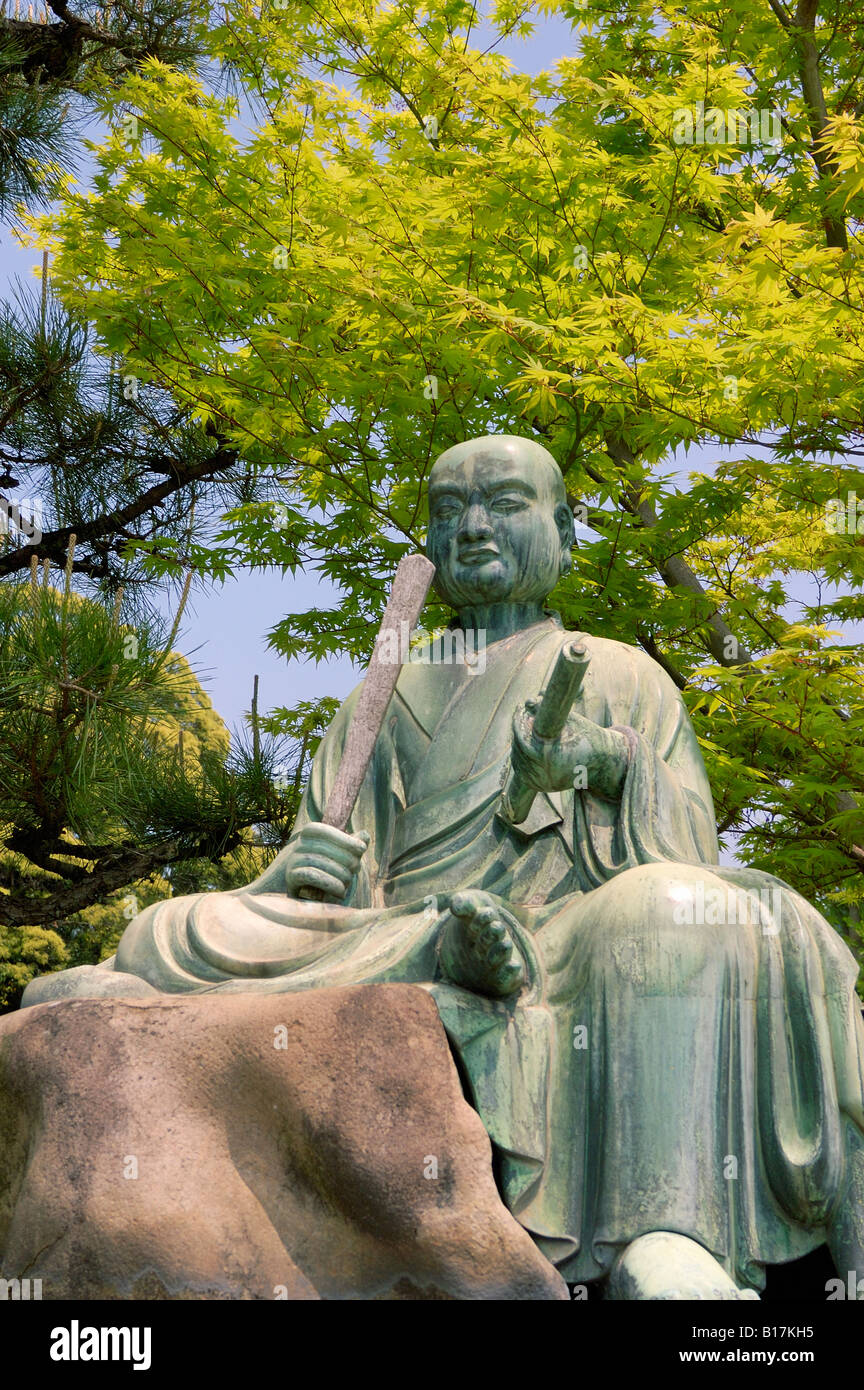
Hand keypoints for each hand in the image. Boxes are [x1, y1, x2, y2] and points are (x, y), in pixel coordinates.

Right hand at [282, 822, 369, 900]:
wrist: (306, 891)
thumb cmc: (328, 868)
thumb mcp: (342, 854)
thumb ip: (353, 844)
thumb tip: (365, 834)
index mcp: (309, 833)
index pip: (327, 831)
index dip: (346, 839)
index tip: (362, 849)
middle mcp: (298, 844)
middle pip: (326, 848)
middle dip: (347, 860)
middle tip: (356, 870)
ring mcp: (293, 860)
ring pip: (321, 862)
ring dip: (341, 874)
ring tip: (348, 883)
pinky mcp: (291, 877)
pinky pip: (311, 876)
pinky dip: (330, 884)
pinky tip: (341, 892)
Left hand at [511, 701, 629, 800]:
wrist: (602, 764)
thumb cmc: (587, 738)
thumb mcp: (572, 720)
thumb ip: (550, 709)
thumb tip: (528, 702)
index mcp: (553, 760)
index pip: (524, 740)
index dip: (519, 722)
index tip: (519, 708)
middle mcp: (545, 776)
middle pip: (519, 749)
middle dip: (518, 730)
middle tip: (520, 713)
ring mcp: (541, 784)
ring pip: (518, 759)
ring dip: (517, 741)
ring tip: (523, 725)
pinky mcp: (539, 787)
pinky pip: (522, 768)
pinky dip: (521, 754)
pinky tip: (524, 740)